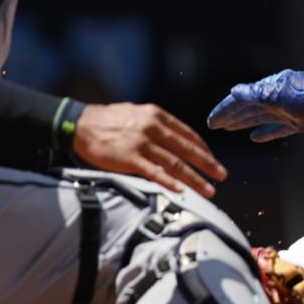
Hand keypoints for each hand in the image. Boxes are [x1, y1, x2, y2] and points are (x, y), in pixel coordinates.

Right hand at [73, 102, 227, 197]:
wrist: (81, 124)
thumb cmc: (109, 120)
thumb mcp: (137, 113)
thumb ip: (157, 125)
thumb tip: (174, 139)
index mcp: (157, 116)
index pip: (187, 134)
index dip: (203, 149)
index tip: (213, 159)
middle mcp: (153, 128)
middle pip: (186, 149)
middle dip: (207, 164)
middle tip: (222, 175)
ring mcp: (142, 144)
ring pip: (175, 164)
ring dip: (195, 178)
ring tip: (209, 190)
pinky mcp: (130, 159)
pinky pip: (154, 173)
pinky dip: (170, 182)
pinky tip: (181, 190)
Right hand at [207, 65, 303, 141]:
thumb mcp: (279, 95)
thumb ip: (256, 94)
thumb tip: (234, 91)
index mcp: (270, 88)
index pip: (241, 98)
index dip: (225, 109)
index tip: (212, 121)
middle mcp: (276, 97)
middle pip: (248, 107)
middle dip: (231, 116)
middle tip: (215, 125)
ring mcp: (287, 110)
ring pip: (260, 117)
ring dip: (244, 122)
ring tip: (229, 129)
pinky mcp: (298, 122)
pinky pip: (276, 128)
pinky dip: (265, 132)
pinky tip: (255, 138)